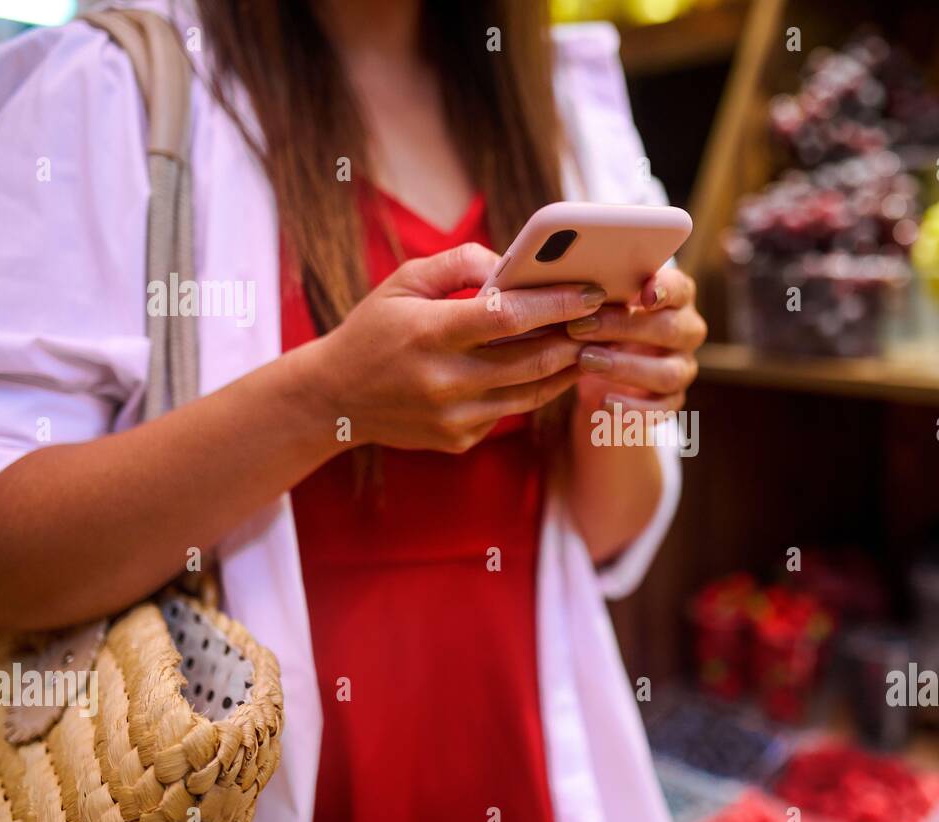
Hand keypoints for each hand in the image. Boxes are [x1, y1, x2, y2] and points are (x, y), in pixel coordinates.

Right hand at [297, 242, 604, 452]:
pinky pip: (509, 412)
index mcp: (429, 333)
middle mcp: (444, 380)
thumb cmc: (373, 330)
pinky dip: (532, 390)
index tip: (590, 290)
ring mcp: (454, 417)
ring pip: (531, 393)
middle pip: (531, 360)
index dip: (555, 304)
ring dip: (567, 368)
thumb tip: (512, 264)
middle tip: (604, 319)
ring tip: (589, 344)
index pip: (507, 317)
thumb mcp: (403, 281)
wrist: (334, 400)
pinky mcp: (459, 440)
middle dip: (575, 338)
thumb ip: (459, 263)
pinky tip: (548, 370)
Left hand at [565, 266, 706, 416]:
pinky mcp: (672, 400)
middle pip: (670, 329)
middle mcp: (687, 331)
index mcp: (676, 298)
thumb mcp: (599, 301)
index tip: (644, 294)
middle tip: (579, 328)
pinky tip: (605, 402)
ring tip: (586, 362)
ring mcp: (683, 367)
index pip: (679, 289)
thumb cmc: (600, 317)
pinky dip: (633, 408)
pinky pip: (661, 409)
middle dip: (623, 328)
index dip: (665, 290)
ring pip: (668, 372)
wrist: (600, 364)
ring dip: (626, 368)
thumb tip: (576, 287)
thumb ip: (600, 291)